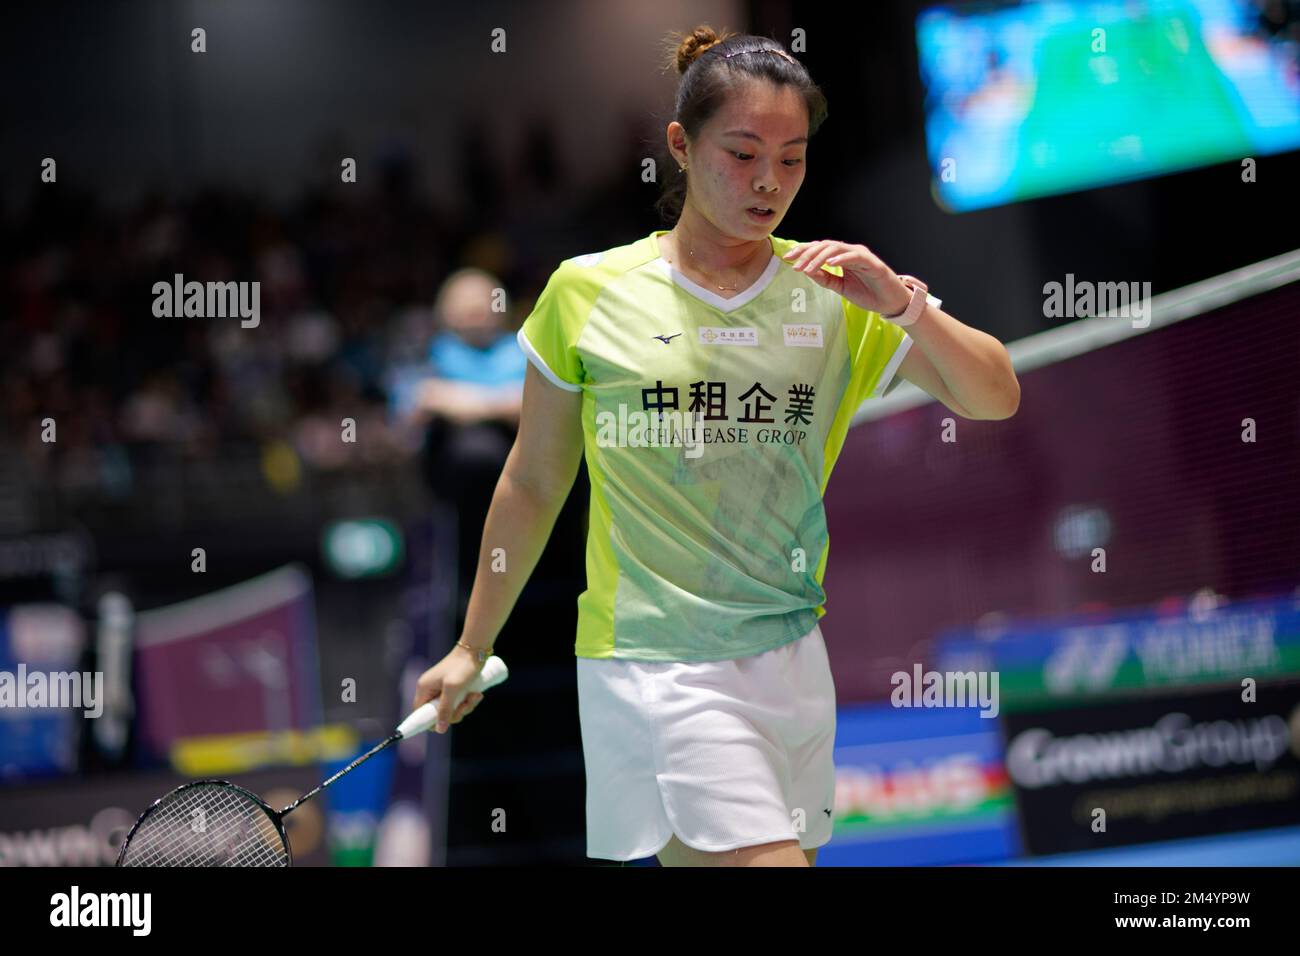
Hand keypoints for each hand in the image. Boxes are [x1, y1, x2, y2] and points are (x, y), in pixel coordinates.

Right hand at [412, 645, 486, 732]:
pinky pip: (457, 702)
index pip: (420, 714)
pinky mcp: (453, 687)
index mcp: (424, 688)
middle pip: (438, 714)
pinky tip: (476, 694)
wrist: (476, 649)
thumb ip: (445, 709)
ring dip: (465, 706)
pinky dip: (467, 701)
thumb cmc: (463, 666)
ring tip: (475, 695)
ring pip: (450, 709)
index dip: (431, 722)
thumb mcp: (453, 689)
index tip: (448, 722)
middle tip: (467, 704)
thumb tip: (439, 730)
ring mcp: (441, 689)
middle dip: (455, 713)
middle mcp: (430, 689)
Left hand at [782, 239, 911, 316]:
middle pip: (825, 245)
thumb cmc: (868, 293)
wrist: (890, 303)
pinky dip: (842, 258)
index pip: (820, 249)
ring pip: (837, 248)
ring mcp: (862, 256)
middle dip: (807, 253)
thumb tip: (806, 271)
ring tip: (808, 267)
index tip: (788, 258)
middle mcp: (850, 252)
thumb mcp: (841, 288)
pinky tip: (831, 263)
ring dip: (820, 257)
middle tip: (794, 264)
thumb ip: (825, 279)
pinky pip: (855, 256)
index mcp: (842, 257)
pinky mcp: (873, 263)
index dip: (803, 251)